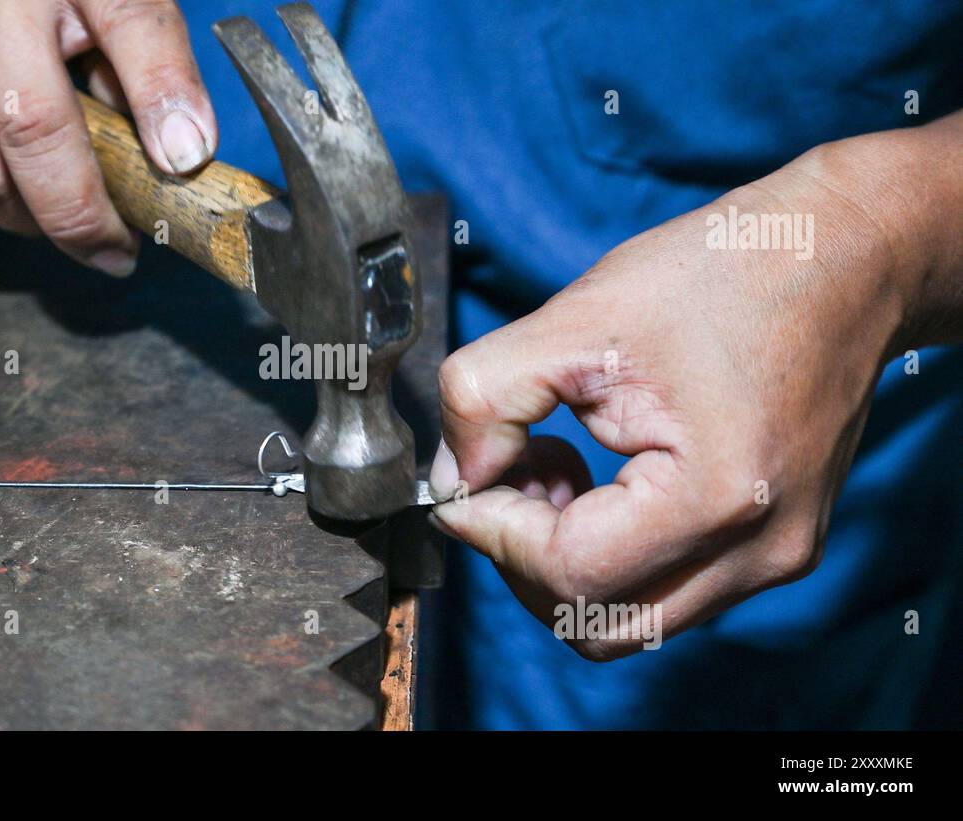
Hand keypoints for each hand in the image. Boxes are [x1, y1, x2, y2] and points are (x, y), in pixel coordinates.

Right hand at [0, 0, 217, 273]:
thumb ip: (153, 59)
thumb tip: (183, 151)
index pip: (49, 128)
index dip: (89, 207)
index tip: (127, 245)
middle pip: (0, 165)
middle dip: (61, 225)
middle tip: (106, 246)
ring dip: (16, 213)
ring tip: (62, 211)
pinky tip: (12, 173)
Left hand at [428, 121, 962, 659]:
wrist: (843, 257)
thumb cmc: (725, 274)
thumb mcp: (577, 320)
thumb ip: (486, 397)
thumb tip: (454, 476)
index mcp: (720, 496)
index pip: (570, 573)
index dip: (495, 533)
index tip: (462, 483)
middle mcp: (762, 549)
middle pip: (597, 624)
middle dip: (524, 560)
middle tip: (502, 481)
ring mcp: (777, 556)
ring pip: (628, 616)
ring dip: (564, 559)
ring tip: (553, 468)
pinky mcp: (775, 547)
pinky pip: (665, 587)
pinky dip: (609, 551)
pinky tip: (594, 476)